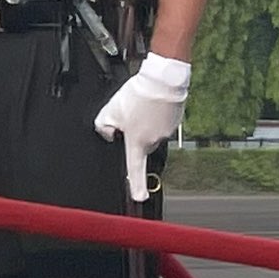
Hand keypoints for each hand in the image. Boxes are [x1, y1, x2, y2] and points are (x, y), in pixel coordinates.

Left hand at [94, 54, 189, 202]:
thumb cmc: (136, 95)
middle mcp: (155, 140)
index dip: (137, 185)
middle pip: (142, 144)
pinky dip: (154, 115)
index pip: (135, 168)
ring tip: (139, 106)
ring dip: (144, 122)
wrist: (162, 80)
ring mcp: (167, 131)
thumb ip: (103, 127)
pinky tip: (149, 103)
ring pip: (151, 131)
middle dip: (135, 134)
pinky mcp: (175, 121)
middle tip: (130, 116)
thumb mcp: (108, 111)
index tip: (139, 196)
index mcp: (138, 142)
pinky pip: (161, 121)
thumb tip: (108, 135)